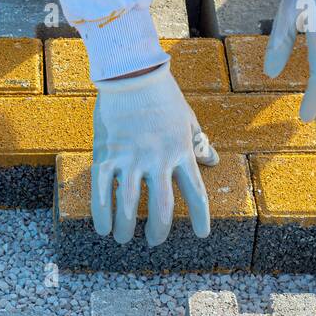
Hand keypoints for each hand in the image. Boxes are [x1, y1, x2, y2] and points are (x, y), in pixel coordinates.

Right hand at [92, 63, 218, 247]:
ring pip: (129, 206)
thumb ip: (199, 143)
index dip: (201, 217)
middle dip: (159, 231)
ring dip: (126, 228)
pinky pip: (102, 191)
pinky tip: (103, 228)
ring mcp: (130, 158)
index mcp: (181, 151)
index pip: (196, 192)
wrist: (130, 73)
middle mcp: (158, 159)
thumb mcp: (187, 119)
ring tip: (123, 239)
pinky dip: (102, 213)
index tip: (201, 235)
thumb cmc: (162, 95)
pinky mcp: (106, 155)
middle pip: (162, 208)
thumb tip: (213, 160)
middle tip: (154, 242)